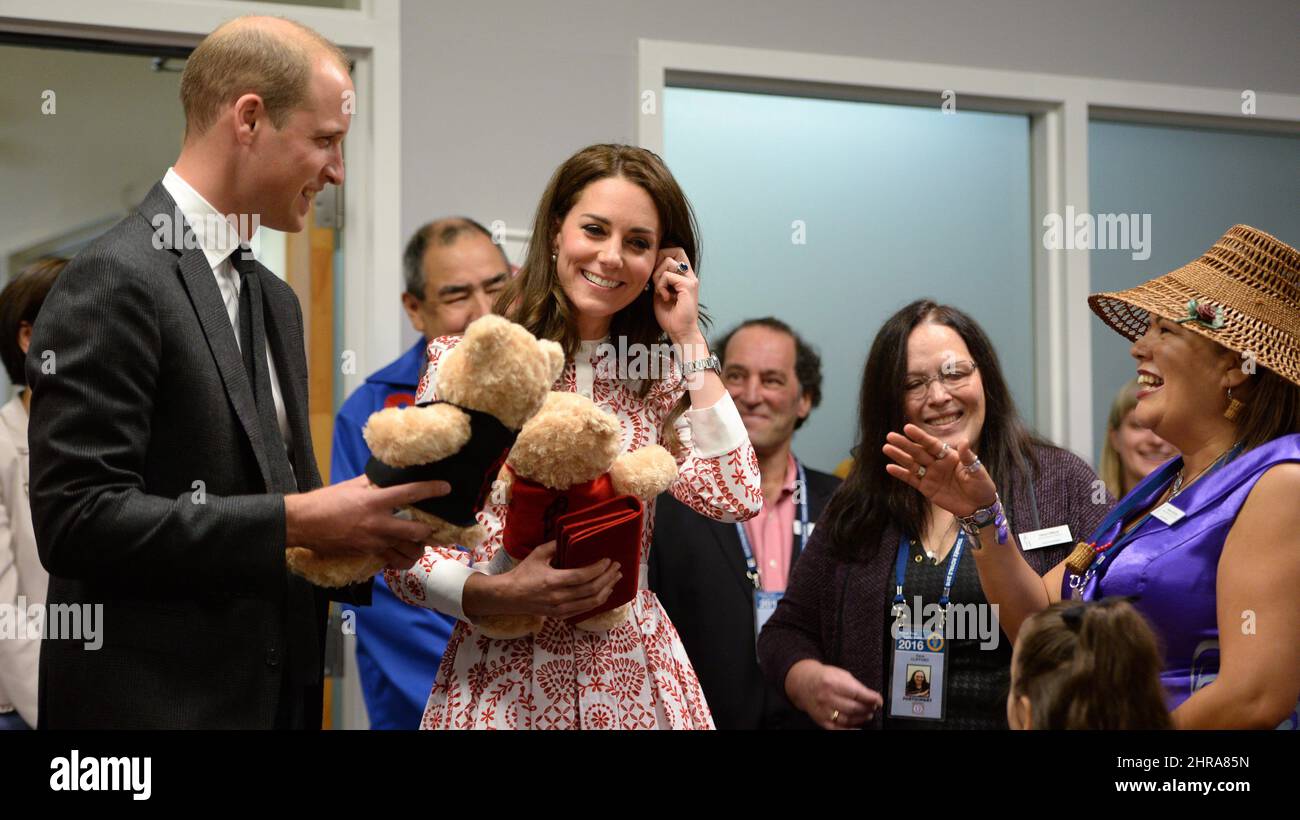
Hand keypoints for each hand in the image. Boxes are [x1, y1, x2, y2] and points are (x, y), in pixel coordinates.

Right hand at [284, 475, 449, 569]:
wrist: (303, 523)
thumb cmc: (325, 501)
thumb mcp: (351, 485)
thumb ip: (372, 482)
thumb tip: (388, 476)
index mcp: (374, 501)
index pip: (409, 494)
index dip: (430, 490)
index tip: (445, 487)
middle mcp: (377, 523)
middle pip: (415, 531)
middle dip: (429, 530)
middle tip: (434, 526)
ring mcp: (373, 542)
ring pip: (406, 551)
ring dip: (418, 547)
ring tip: (422, 542)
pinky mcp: (367, 553)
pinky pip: (391, 560)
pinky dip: (400, 558)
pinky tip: (402, 553)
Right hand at [464, 541, 621, 618]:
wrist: (509, 597)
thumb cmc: (523, 573)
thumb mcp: (537, 555)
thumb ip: (555, 546)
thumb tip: (572, 536)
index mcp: (553, 581)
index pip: (582, 576)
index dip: (598, 569)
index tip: (608, 560)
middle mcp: (559, 597)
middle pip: (591, 589)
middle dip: (607, 578)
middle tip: (617, 567)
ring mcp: (561, 609)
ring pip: (591, 602)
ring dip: (606, 590)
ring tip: (615, 579)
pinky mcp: (561, 615)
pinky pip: (585, 610)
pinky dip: (597, 601)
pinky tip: (604, 592)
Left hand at [651, 247, 701, 343]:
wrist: (680, 332)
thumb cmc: (669, 316)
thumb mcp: (660, 292)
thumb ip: (658, 279)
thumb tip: (649, 266)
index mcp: (684, 276)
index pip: (676, 252)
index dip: (662, 256)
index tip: (654, 274)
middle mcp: (690, 275)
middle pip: (675, 250)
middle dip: (660, 261)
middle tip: (656, 279)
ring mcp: (690, 280)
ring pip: (668, 261)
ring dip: (658, 276)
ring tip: (660, 291)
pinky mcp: (688, 286)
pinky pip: (667, 275)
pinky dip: (660, 286)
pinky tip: (664, 297)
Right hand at [787, 659, 882, 729]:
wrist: (802, 683)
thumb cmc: (824, 677)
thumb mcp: (840, 674)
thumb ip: (855, 685)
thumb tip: (872, 697)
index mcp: (832, 683)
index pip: (857, 693)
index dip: (871, 698)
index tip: (879, 700)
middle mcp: (826, 697)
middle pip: (853, 707)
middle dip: (867, 708)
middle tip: (873, 707)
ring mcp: (823, 711)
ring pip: (847, 719)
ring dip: (861, 718)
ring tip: (867, 714)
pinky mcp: (821, 720)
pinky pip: (838, 729)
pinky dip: (850, 730)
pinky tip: (858, 728)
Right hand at [882, 424, 996, 516]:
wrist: (979, 507)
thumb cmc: (981, 486)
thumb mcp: (977, 470)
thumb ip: (967, 457)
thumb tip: (964, 441)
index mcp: (949, 456)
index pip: (932, 444)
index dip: (920, 437)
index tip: (907, 428)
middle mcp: (937, 463)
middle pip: (918, 452)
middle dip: (904, 444)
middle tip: (890, 436)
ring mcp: (931, 475)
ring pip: (912, 464)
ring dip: (899, 456)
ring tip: (886, 448)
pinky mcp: (926, 488)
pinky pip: (912, 480)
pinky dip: (901, 474)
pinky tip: (890, 467)